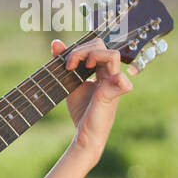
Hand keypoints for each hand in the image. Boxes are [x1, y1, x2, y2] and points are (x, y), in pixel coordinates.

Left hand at [52, 38, 136, 159]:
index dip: (81, 47)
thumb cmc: (81, 111)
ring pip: (113, 55)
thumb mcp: (69, 82)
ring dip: (92, 55)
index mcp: (103, 70)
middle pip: (103, 45)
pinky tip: (94, 81)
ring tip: (79, 68)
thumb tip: (56, 42)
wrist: (84, 135)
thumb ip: (65, 62)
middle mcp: (110, 75)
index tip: (66, 63)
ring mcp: (114, 85)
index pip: (97, 46)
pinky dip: (112, 78)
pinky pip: (121, 82)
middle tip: (70, 65)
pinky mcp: (112, 96)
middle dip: (83, 49)